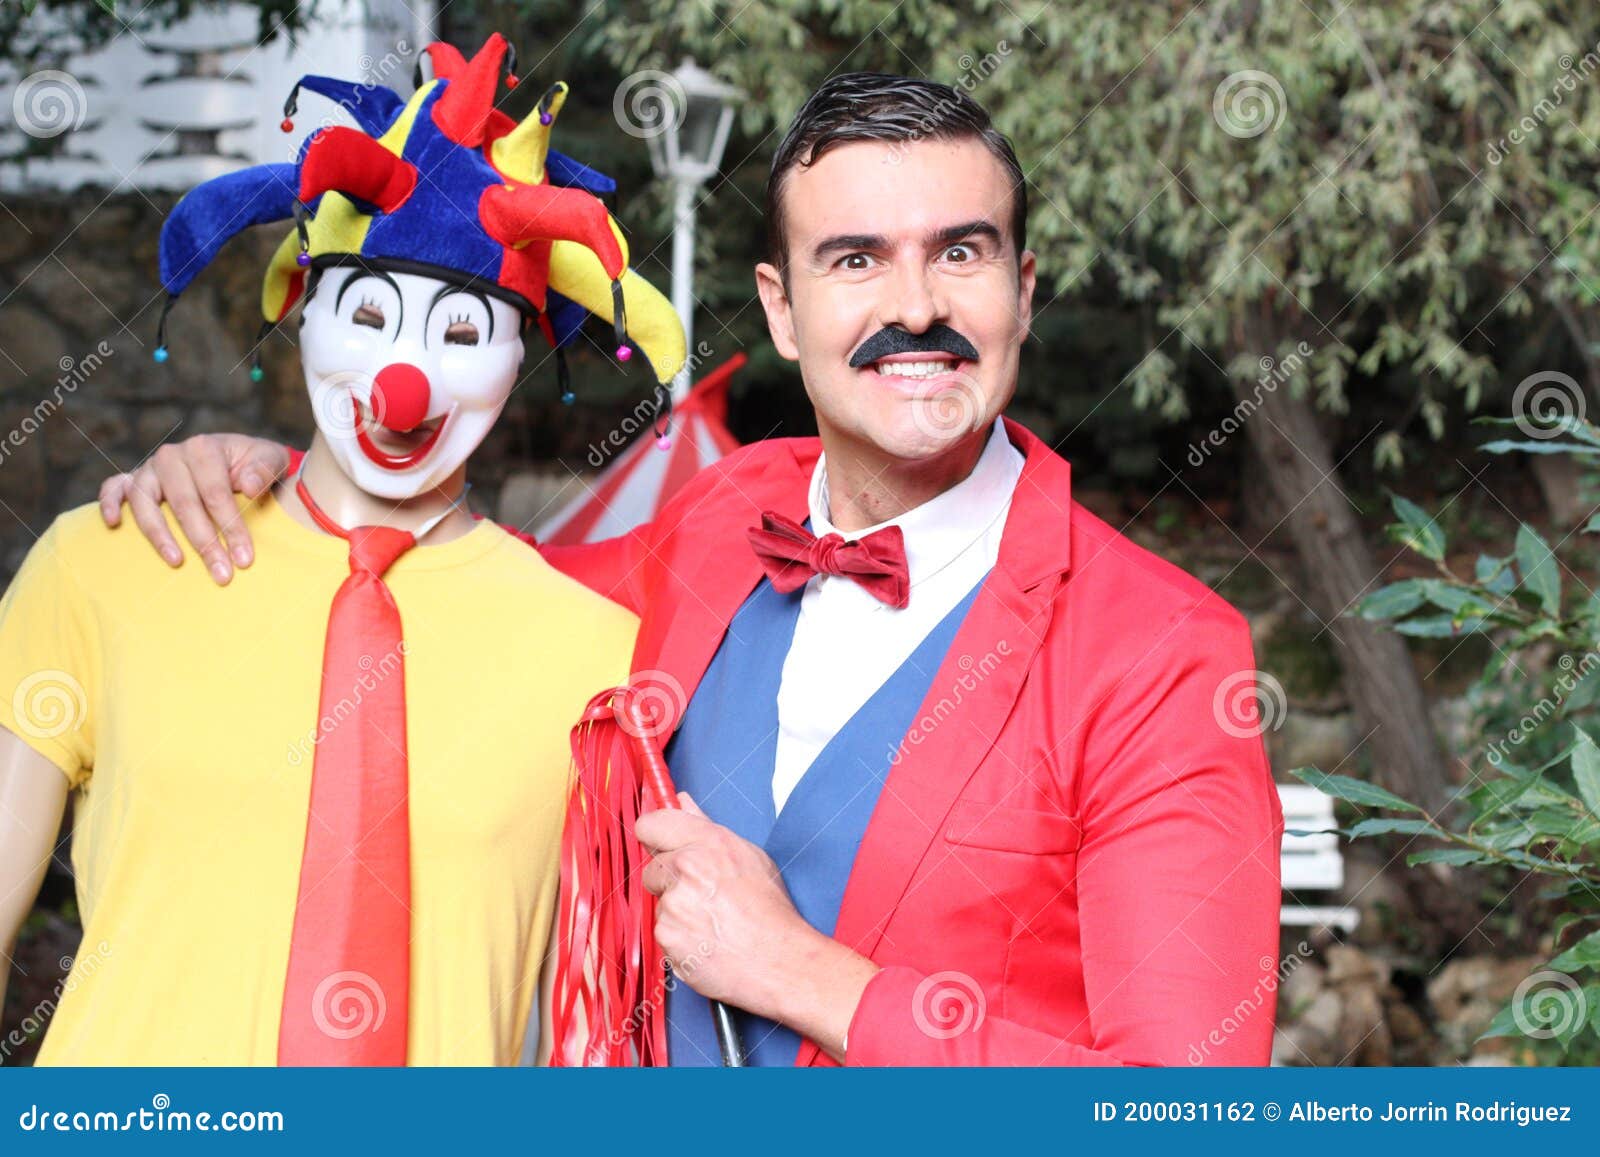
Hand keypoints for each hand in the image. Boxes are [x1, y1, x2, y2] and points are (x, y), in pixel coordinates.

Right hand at [98, 434, 290, 583]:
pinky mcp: (135, 479)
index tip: (244, 559)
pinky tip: (112, 524)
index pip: (215, 493)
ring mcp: (150, 468)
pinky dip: (108, 502)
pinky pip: (114, 488)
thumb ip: (264, 469)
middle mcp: (173, 456)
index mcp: (205, 448)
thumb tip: (248, 486)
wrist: (239, 458)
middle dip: (204, 542)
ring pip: (146, 501)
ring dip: (159, 534)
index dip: (230, 527)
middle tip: (222, 574)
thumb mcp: (271, 459)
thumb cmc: (255, 464)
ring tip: (176, 562)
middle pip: (183, 503)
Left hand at [636, 794, 878, 1057]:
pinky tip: (707, 942)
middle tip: (704, 897)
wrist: (780, 961)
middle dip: (670, 882)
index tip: (662, 848)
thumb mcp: (749, 857)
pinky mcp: (667, 935)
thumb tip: (682, 800)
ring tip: (713, 923)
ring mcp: (674, 903)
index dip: (654, 838)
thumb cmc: (770, 911)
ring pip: (659, 903)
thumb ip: (706, 827)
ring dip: (677, 913)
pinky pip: (663, 932)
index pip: (650, 825)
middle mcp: (687, 866)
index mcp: (708, 842)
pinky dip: (679, 939)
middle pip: (652, 869)